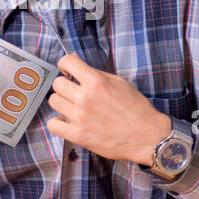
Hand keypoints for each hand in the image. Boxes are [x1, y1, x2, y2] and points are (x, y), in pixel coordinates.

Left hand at [45, 53, 171, 164]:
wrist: (146, 136)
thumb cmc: (136, 109)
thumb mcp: (120, 83)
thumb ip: (97, 75)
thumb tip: (78, 68)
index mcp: (96, 82)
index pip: (67, 62)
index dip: (65, 64)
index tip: (68, 71)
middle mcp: (85, 98)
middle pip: (57, 84)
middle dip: (65, 85)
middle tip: (73, 91)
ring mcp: (80, 117)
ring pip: (53, 102)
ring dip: (62, 102)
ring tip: (72, 107)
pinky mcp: (78, 135)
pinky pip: (53, 124)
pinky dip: (58, 123)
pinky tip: (67, 122)